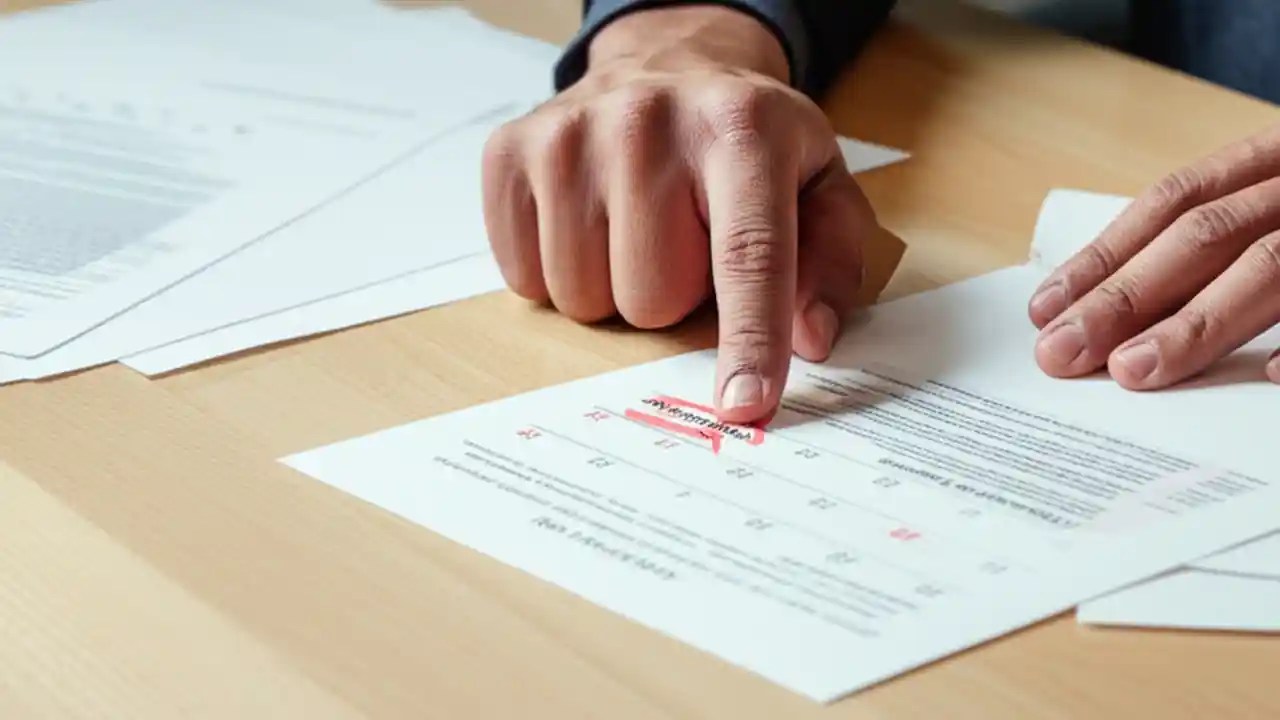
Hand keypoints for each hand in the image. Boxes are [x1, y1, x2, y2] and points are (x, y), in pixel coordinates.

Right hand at [482, 6, 879, 423]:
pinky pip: (527, 281)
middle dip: (673, 296)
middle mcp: (646, 121)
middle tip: (683, 240)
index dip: (749, 338)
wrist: (662, 63)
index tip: (746, 406)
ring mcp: (566, 135)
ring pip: (583, 299)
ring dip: (614, 285)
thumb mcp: (816, 184)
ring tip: (636, 226)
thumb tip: (809, 339)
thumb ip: (829, 262)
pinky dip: (559, 270)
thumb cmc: (743, 142)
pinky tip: (588, 219)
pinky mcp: (509, 153)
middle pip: (651, 299)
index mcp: (741, 129)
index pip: (747, 254)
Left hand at [1029, 124, 1279, 386]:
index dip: (1106, 254)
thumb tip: (1106, 303)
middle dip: (1126, 297)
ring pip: (1271, 266)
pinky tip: (1269, 374)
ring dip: (1195, 324)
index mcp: (1276, 157)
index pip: (1174, 200)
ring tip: (1133, 370)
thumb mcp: (1276, 194)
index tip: (1045, 307)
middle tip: (1062, 352)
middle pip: (1206, 235)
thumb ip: (1216, 232)